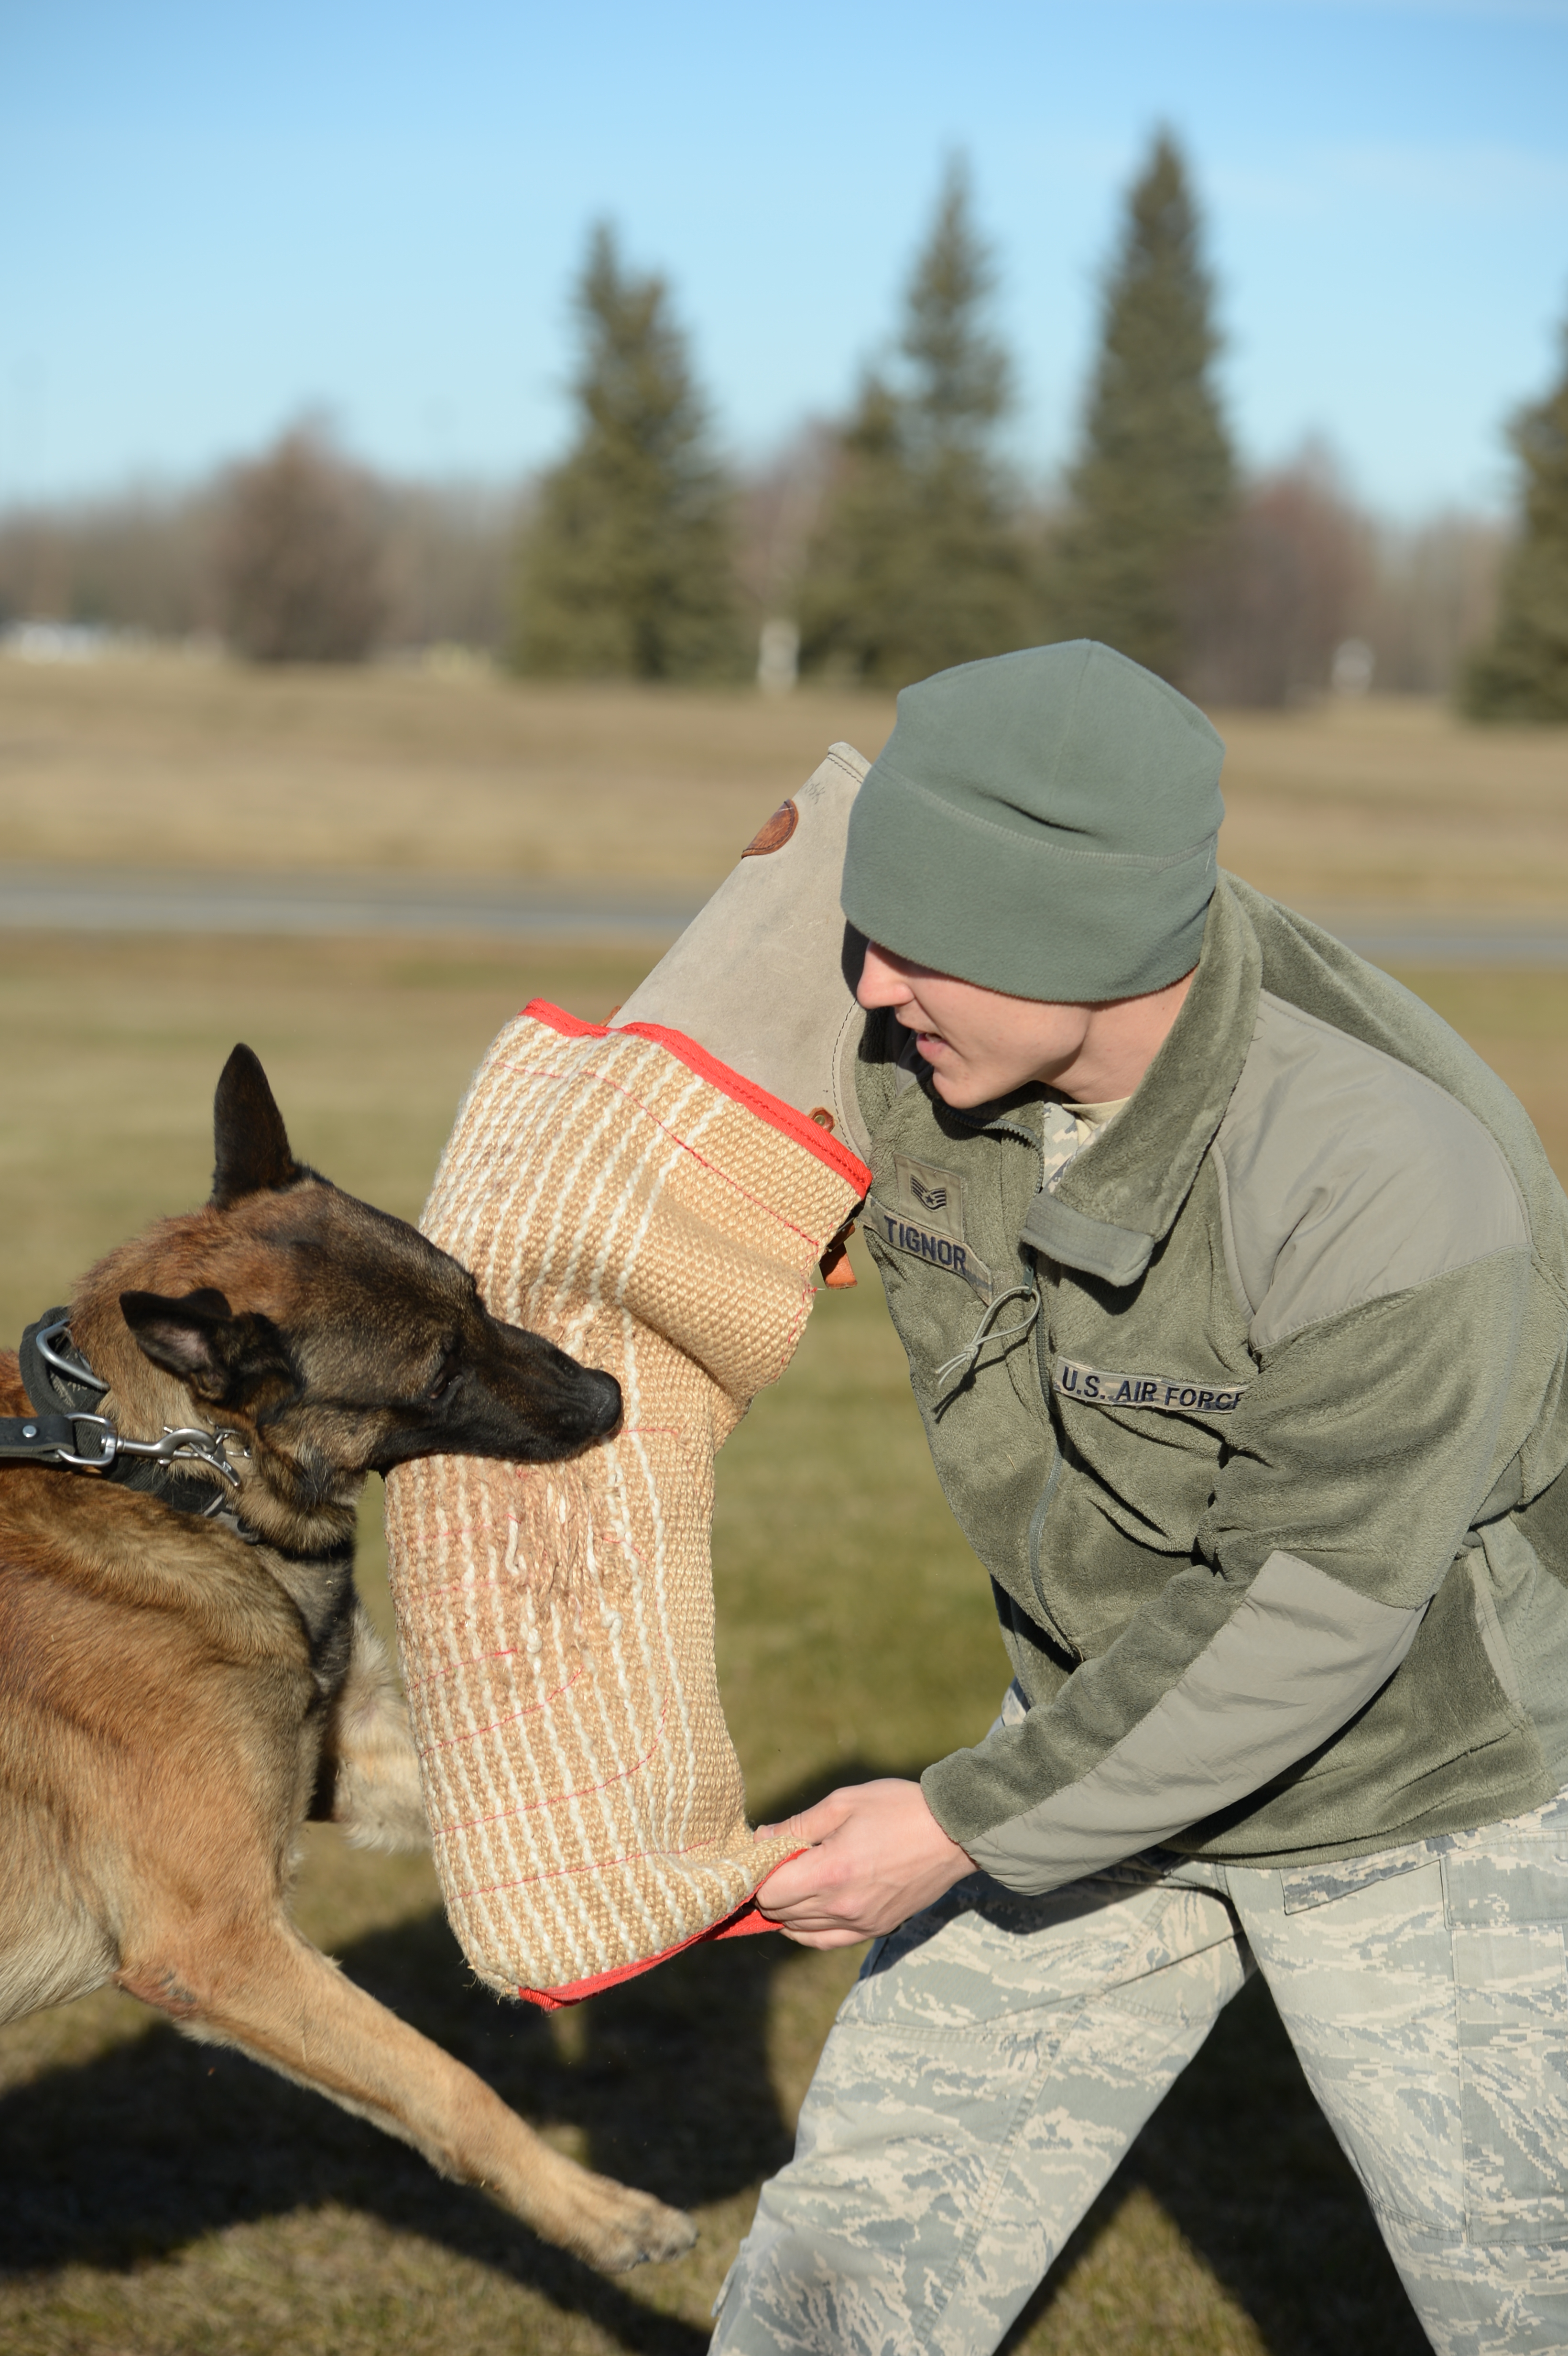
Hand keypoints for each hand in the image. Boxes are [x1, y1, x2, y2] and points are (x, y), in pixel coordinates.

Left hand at [753, 1777, 974, 1949]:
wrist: (953, 1832)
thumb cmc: (897, 1808)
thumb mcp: (843, 1803)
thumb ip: (797, 1826)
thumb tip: (760, 1840)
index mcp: (830, 1872)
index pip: (769, 1891)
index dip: (759, 1872)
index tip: (764, 1852)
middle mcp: (842, 1906)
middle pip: (780, 1912)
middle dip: (770, 1888)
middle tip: (777, 1863)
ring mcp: (860, 1923)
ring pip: (799, 1930)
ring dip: (788, 1909)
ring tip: (793, 1881)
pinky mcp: (875, 1930)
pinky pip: (826, 1942)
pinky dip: (808, 1930)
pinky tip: (805, 1911)